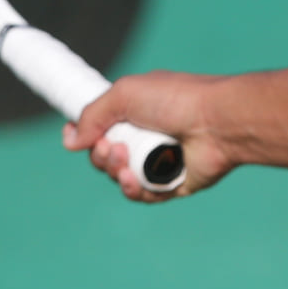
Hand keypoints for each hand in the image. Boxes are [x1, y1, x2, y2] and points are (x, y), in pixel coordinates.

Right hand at [63, 71, 230, 203]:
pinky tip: (132, 178)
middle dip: (100, 155)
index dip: (85, 134)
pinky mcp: (171, 184)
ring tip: (124, 157)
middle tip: (109, 146)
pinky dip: (132, 188)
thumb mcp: (125, 94)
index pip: (100, 128)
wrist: (217, 122)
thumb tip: (70, 140)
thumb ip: (93, 114)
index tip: (74, 136)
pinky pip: (141, 194)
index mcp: (136, 111)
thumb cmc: (176, 100)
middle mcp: (147, 136)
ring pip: (120, 177)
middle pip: (105, 157)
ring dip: (114, 170)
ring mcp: (159, 161)